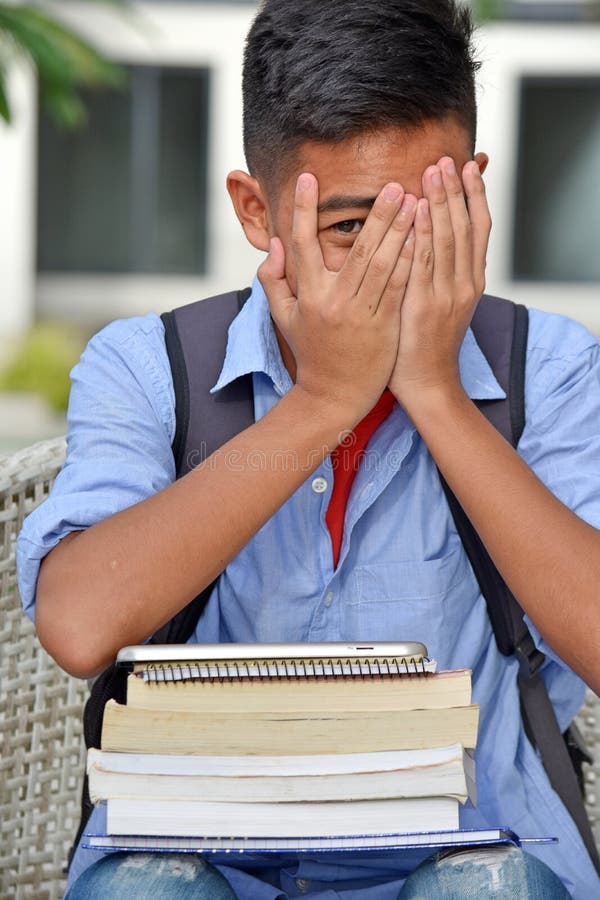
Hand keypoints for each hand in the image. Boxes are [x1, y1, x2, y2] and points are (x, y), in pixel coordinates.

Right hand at [259, 173, 416, 426]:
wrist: (334, 395)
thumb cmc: (311, 351)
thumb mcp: (284, 317)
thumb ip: (273, 280)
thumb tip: (277, 243)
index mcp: (308, 296)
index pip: (303, 245)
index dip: (302, 210)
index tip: (308, 178)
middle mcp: (335, 302)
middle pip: (358, 249)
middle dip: (377, 214)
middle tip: (394, 184)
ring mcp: (362, 314)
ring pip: (384, 264)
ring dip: (401, 230)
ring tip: (415, 201)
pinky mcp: (386, 326)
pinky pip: (400, 287)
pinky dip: (411, 259)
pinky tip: (423, 236)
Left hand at [388, 157, 490, 410]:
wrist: (428, 384)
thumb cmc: (427, 345)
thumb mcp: (443, 304)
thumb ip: (441, 272)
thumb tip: (432, 239)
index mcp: (471, 282)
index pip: (478, 229)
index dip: (473, 196)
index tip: (466, 168)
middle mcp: (464, 285)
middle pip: (463, 227)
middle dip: (454, 191)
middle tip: (445, 159)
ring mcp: (446, 295)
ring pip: (447, 240)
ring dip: (439, 203)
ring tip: (432, 173)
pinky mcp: (424, 306)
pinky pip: (424, 263)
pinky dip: (421, 235)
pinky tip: (414, 212)